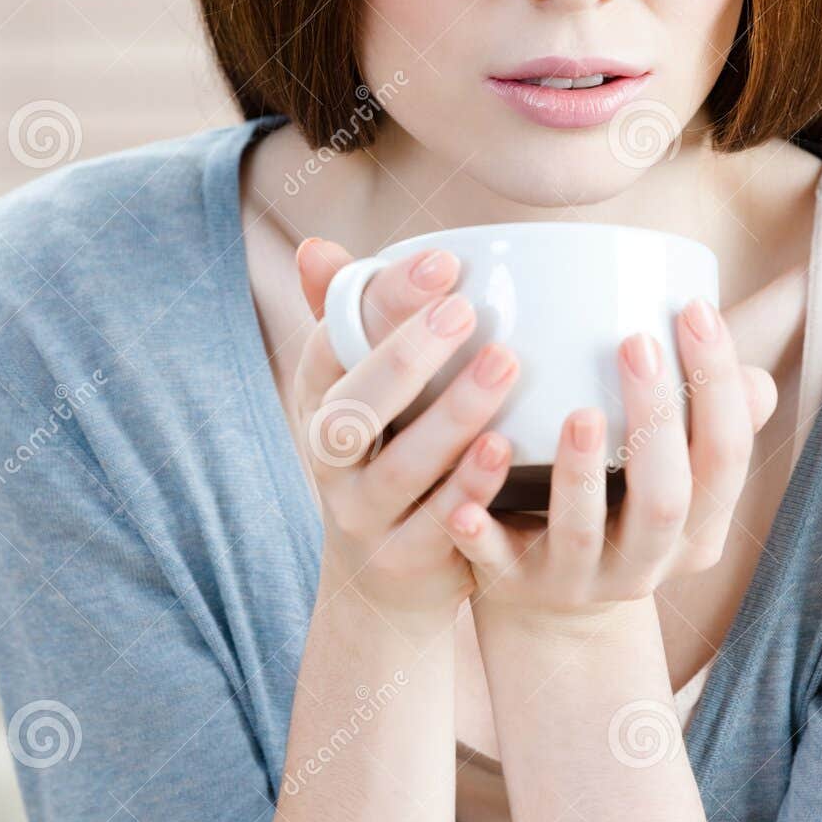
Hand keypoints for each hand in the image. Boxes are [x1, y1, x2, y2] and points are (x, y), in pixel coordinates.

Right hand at [293, 238, 520, 612]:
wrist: (388, 575)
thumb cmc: (390, 452)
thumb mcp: (367, 391)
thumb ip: (355, 321)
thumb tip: (315, 247)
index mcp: (319, 402)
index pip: (333, 342)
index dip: (382, 301)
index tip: (443, 262)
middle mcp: (328, 459)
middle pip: (354, 407)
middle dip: (406, 355)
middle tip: (466, 309)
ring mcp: (362, 514)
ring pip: (400, 467)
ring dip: (451, 416)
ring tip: (503, 365)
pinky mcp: (403, 559)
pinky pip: (436, 525)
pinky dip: (469, 488)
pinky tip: (506, 449)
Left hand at [446, 298, 776, 617]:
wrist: (551, 597)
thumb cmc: (620, 498)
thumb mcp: (672, 469)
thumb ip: (703, 420)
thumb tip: (754, 379)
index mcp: (697, 525)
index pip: (726, 456)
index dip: (718, 387)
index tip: (696, 310)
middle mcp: (647, 560)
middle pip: (666, 500)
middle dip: (656, 421)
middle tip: (637, 343)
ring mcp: (579, 578)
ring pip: (585, 532)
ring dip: (581, 474)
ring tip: (579, 414)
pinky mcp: (515, 584)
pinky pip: (496, 562)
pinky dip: (480, 534)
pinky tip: (464, 504)